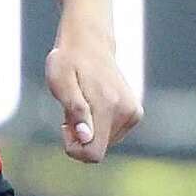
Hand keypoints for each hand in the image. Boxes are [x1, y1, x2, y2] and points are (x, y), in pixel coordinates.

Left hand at [45, 35, 142, 162]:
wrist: (89, 42)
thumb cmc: (68, 61)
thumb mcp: (60, 82)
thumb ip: (75, 110)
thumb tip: (86, 136)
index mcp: (108, 106)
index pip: (93, 153)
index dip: (74, 148)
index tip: (65, 127)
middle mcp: (126, 112)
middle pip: (98, 150)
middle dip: (80, 137)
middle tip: (70, 112)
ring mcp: (133, 113)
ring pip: (104, 143)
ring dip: (89, 130)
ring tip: (82, 104)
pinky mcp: (135, 113)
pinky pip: (111, 135)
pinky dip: (98, 125)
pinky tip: (92, 104)